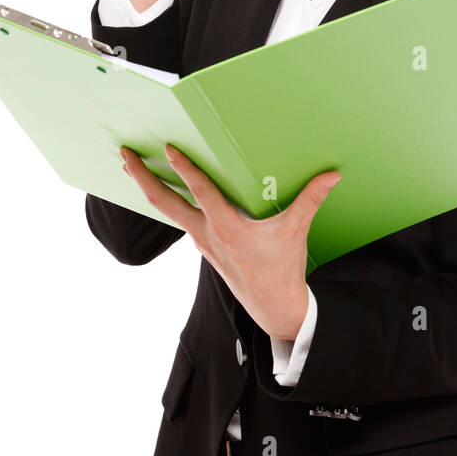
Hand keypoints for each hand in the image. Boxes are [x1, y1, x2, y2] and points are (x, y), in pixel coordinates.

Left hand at [120, 143, 341, 340]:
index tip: (168, 148)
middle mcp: (207, 233)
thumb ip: (311, 198)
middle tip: (124, 155)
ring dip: (149, 188)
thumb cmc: (282, 269)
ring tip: (133, 169)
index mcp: (227, 227)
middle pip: (163, 202)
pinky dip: (168, 203)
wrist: (273, 306)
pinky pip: (180, 219)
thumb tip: (332, 174)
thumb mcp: (296, 230)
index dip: (183, 168)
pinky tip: (166, 194)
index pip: (199, 191)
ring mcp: (202, 241)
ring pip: (168, 211)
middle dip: (142, 177)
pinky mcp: (205, 247)